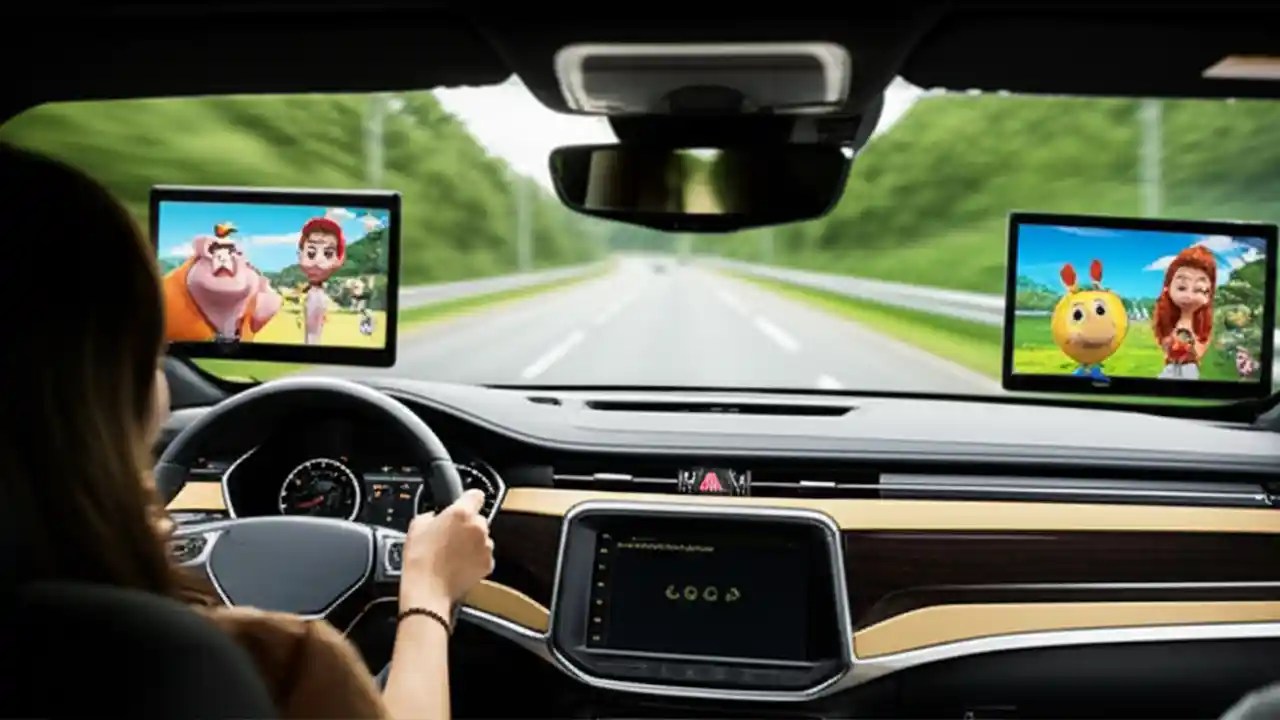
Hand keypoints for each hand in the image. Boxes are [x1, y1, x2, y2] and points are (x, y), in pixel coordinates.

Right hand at [399, 489, 494, 611]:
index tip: (465, 504)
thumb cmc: (420, 559)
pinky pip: (483, 556)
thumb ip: (431, 514)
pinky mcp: (488, 564)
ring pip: (482, 538)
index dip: (469, 500)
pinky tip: (458, 566)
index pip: (476, 494)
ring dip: (471, 543)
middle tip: (450, 538)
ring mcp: (485, 546)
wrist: (427, 590)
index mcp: (461, 512)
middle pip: (478, 519)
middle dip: (467, 526)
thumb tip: (435, 516)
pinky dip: (475, 559)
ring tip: (452, 555)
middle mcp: (478, 527)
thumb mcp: (417, 526)